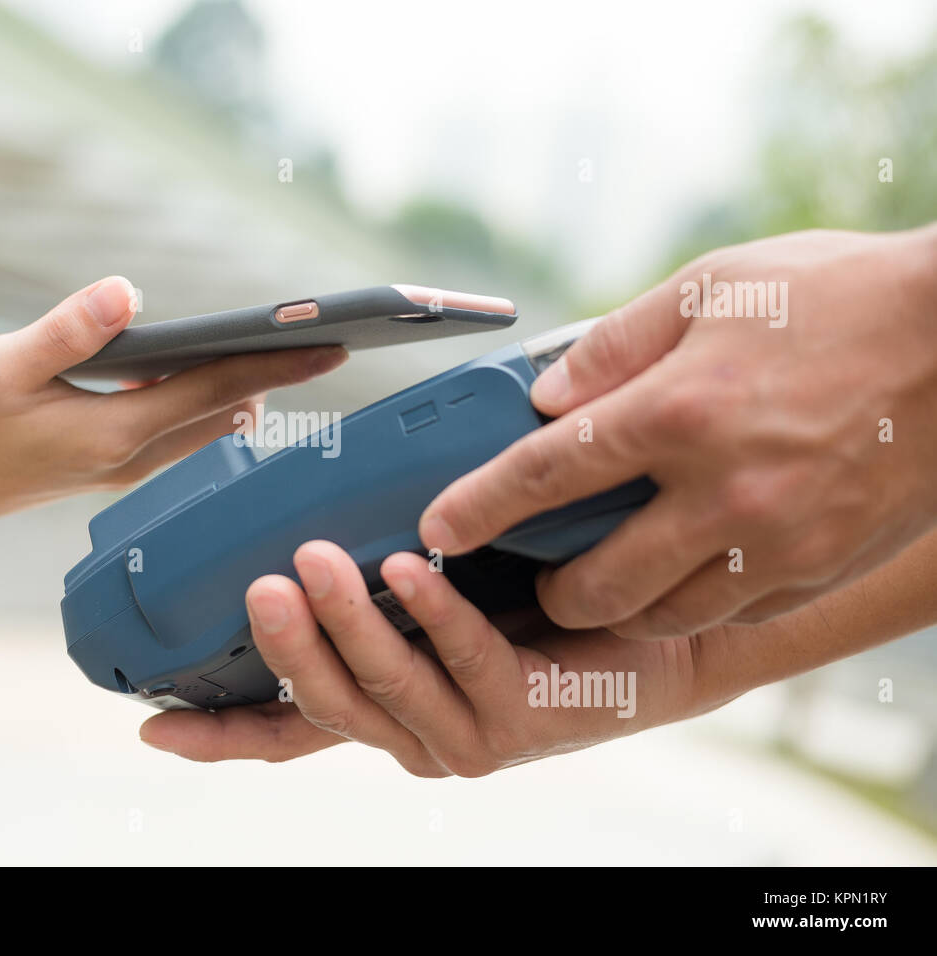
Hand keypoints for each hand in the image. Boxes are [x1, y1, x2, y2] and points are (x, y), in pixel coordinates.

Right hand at [0, 275, 346, 523]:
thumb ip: (65, 332)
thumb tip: (127, 292)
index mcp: (113, 430)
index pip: (215, 389)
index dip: (276, 365)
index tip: (329, 344)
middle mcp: (131, 455)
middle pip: (227, 409)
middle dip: (280, 376)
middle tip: (333, 341)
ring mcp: (124, 465)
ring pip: (208, 426)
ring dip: (250, 391)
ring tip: (290, 354)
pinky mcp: (111, 463)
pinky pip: (182, 433)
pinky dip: (213, 403)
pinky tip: (222, 380)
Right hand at [140, 541, 717, 776]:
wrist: (657, 635)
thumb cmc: (538, 602)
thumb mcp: (438, 591)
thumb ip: (380, 577)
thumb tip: (316, 507)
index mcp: (385, 711)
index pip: (286, 733)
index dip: (218, 735)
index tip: (154, 722)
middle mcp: (413, 737)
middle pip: (322, 705)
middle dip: (285, 645)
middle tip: (259, 582)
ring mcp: (464, 738)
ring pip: (383, 686)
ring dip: (345, 622)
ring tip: (316, 561)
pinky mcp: (519, 720)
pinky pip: (463, 659)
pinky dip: (433, 612)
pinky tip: (410, 566)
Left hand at [419, 226, 936, 637]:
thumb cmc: (834, 298)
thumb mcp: (709, 286)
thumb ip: (615, 345)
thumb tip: (546, 397)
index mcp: (678, 410)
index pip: (544, 476)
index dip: (476, 508)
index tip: (438, 530)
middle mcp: (721, 490)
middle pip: (594, 585)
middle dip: (549, 591)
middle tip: (541, 568)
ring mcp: (774, 540)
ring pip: (659, 618)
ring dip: (618, 605)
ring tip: (610, 572)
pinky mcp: (816, 567)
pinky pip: (728, 614)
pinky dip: (691, 602)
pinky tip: (688, 565)